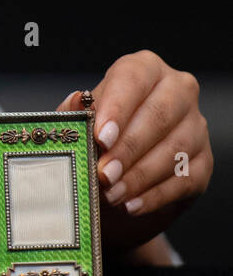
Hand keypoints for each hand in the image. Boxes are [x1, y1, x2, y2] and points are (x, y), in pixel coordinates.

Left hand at [58, 50, 211, 254]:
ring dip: (139, 176)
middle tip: (104, 174)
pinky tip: (131, 205)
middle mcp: (177, 91)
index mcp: (144, 69)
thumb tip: (76, 100)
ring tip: (111, 193)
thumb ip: (73, 113)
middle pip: (159, 115)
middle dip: (128, 148)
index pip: (133, 79)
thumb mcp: (77, 124)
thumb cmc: (95, 139)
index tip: (100, 138)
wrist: (117, 178)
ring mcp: (195, 126)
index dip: (117, 108)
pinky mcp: (203, 161)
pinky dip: (154, 195)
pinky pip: (184, 178)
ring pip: (174, 149)